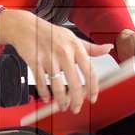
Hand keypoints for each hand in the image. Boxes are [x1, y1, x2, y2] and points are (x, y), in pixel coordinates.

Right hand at [0, 8, 114, 112]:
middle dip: (76, 100)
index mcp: (75, 47)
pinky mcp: (35, 62)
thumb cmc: (50, 33)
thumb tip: (107, 48)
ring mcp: (49, 58)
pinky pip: (41, 83)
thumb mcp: (73, 38)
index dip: (93, 88)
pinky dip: (45, 94)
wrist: (26, 27)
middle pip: (74, 83)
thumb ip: (91, 48)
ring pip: (57, 86)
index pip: (89, 71)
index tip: (92, 98)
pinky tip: (48, 98)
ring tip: (62, 105)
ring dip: (61, 100)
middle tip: (76, 108)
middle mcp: (64, 53)